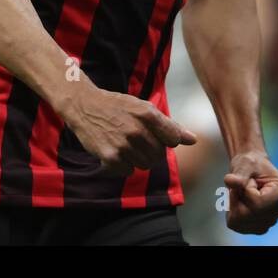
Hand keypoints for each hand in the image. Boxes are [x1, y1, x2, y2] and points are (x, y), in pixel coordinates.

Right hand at [61, 87, 196, 175]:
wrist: (84, 106)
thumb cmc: (117, 106)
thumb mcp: (144, 108)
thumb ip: (169, 125)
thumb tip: (193, 140)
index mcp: (148, 114)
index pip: (173, 140)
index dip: (166, 139)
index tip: (155, 134)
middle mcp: (137, 130)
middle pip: (159, 155)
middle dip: (151, 150)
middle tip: (137, 139)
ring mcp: (123, 145)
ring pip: (144, 165)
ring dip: (137, 158)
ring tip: (125, 144)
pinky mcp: (110, 157)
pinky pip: (127, 171)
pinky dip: (122, 165)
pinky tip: (115, 151)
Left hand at [222, 150, 277, 234]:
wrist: (251, 169)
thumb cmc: (250, 164)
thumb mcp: (245, 164)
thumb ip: (239, 173)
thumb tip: (229, 181)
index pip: (258, 203)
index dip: (245, 191)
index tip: (249, 180)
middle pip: (249, 215)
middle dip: (238, 198)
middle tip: (242, 186)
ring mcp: (272, 221)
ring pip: (240, 221)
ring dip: (234, 205)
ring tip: (242, 193)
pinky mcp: (260, 228)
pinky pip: (236, 224)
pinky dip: (232, 212)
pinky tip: (239, 202)